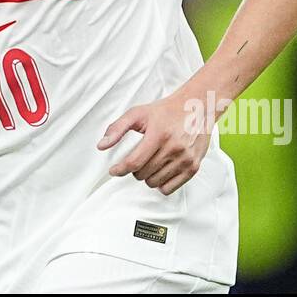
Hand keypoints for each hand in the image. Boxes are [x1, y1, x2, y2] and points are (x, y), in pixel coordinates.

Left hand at [96, 92, 210, 194]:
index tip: (114, 170)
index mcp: (159, 134)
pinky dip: (160, 184)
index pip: (134, 162)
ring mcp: (185, 159)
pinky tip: (160, 171)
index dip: (120, 169)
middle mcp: (174, 148)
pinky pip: (169, 189)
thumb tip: (101, 146)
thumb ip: (117, 128)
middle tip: (139, 157)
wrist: (196, 108)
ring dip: (147, 176)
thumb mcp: (138, 114)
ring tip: (151, 162)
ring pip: (154, 183)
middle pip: (143, 174)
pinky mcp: (193, 167)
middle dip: (135, 169)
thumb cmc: (165, 111)